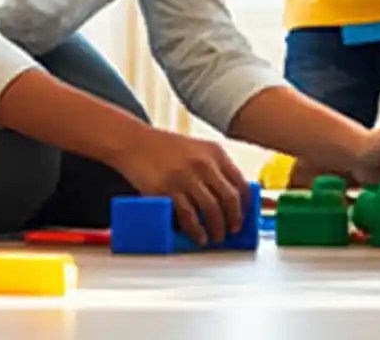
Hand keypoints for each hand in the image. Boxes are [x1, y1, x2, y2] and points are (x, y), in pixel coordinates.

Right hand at [109, 127, 248, 245]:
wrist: (134, 142)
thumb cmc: (165, 147)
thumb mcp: (197, 149)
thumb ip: (214, 167)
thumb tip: (229, 195)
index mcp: (215, 153)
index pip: (240, 182)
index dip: (245, 203)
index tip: (244, 215)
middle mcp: (204, 164)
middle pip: (229, 198)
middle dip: (234, 218)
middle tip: (233, 230)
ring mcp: (186, 177)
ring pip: (211, 209)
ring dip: (217, 227)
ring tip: (217, 237)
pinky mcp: (167, 190)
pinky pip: (188, 216)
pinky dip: (196, 230)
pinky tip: (199, 237)